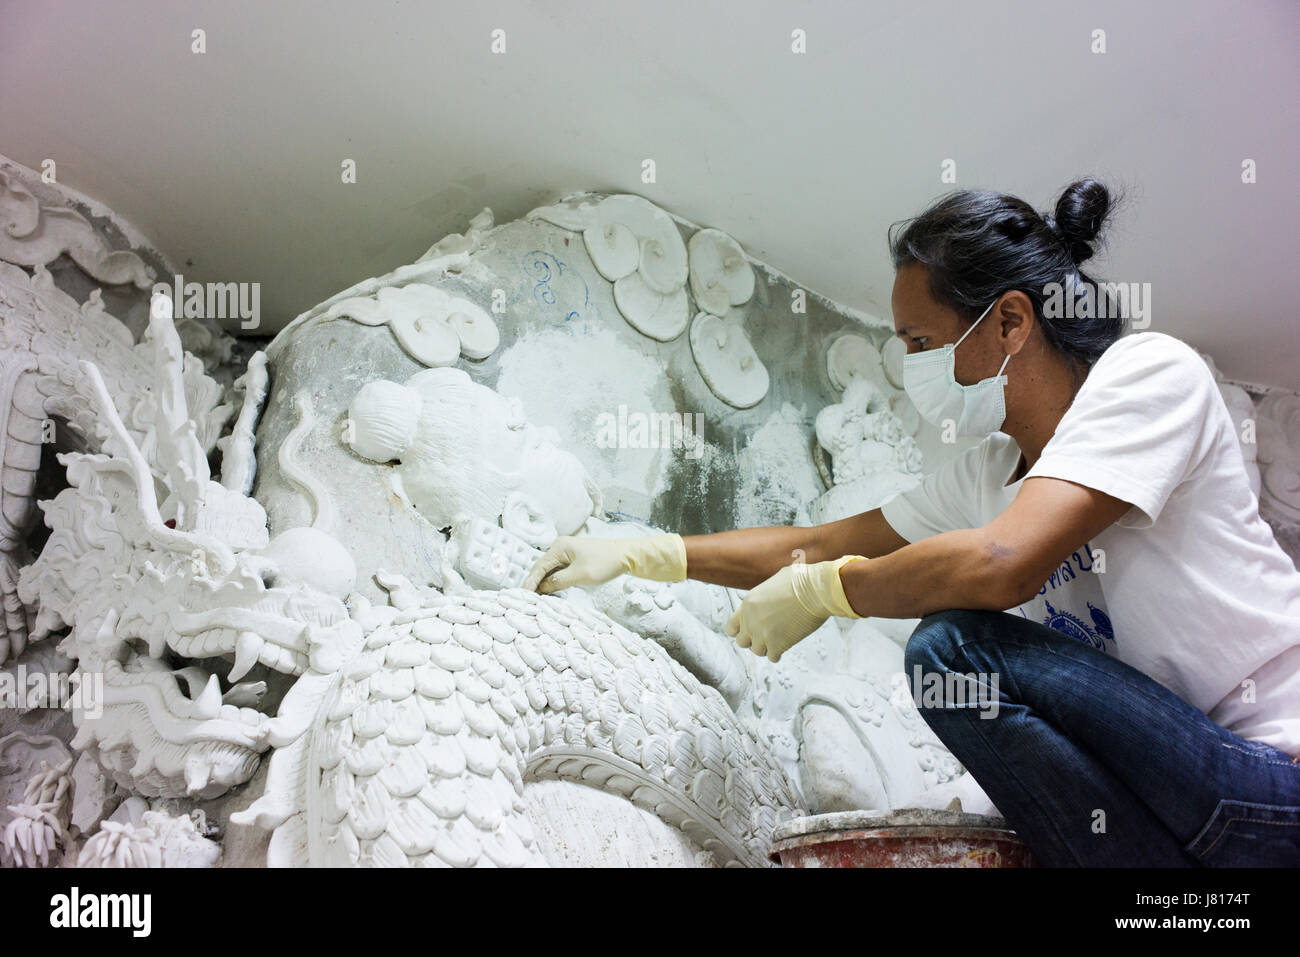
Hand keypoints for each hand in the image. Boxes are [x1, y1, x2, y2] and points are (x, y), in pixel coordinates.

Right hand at [522, 533, 686, 592]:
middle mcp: (560, 547)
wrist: (626, 556)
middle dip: (534, 583)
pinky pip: (559, 571)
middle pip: (542, 568)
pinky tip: (550, 593)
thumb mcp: (580, 575)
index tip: (521, 596)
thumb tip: (542, 588)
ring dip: (544, 584)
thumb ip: (559, 582)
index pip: (538, 567)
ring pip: (550, 571)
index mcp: (559, 547)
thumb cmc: (604, 563)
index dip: (529, 582)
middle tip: (524, 600)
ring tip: (534, 599)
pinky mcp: (575, 559)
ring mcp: (567, 553)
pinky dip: (554, 581)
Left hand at [724, 556, 866, 661]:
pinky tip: (786, 643)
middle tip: (767, 634)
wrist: (816, 590)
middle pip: (742, 642)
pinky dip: (779, 652)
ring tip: (778, 638)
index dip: (740, 629)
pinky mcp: (777, 644)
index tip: (752, 628)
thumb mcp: (776, 580)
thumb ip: (767, 591)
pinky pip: (773, 657)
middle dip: (753, 640)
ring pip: (757, 651)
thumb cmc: (802, 580)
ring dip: (767, 646)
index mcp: (748, 604)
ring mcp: (762, 634)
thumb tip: (774, 590)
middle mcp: (750, 620)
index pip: (731, 627)